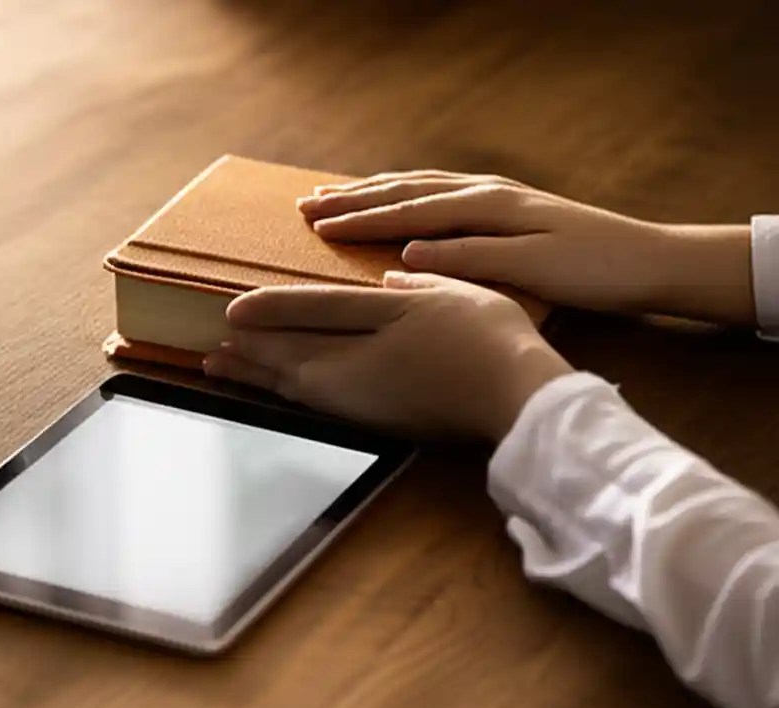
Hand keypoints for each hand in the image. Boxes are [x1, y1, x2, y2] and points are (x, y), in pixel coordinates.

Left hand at [203, 272, 572, 441]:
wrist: (520, 400)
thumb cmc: (493, 341)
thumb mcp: (455, 292)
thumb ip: (414, 284)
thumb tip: (385, 279)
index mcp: (378, 318)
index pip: (309, 309)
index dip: (268, 308)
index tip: (231, 310)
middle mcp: (359, 359)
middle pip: (288, 352)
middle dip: (247, 349)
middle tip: (209, 346)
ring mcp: (363, 394)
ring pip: (294, 381)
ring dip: (255, 373)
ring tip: (222, 366)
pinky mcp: (373, 418)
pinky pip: (313, 401)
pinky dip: (283, 391)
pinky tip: (276, 389)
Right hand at [296, 171, 753, 325]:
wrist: (651, 261)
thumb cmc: (594, 271)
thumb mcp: (532, 269)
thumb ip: (467, 257)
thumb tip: (406, 252)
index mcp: (489, 207)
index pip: (409, 213)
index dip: (360, 220)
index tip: (318, 226)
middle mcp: (488, 192)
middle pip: (407, 190)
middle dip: (353, 198)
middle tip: (306, 205)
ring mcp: (498, 195)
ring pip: (421, 185)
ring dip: (374, 190)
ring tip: (334, 193)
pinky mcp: (507, 205)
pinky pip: (440, 192)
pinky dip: (406, 193)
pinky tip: (395, 196)